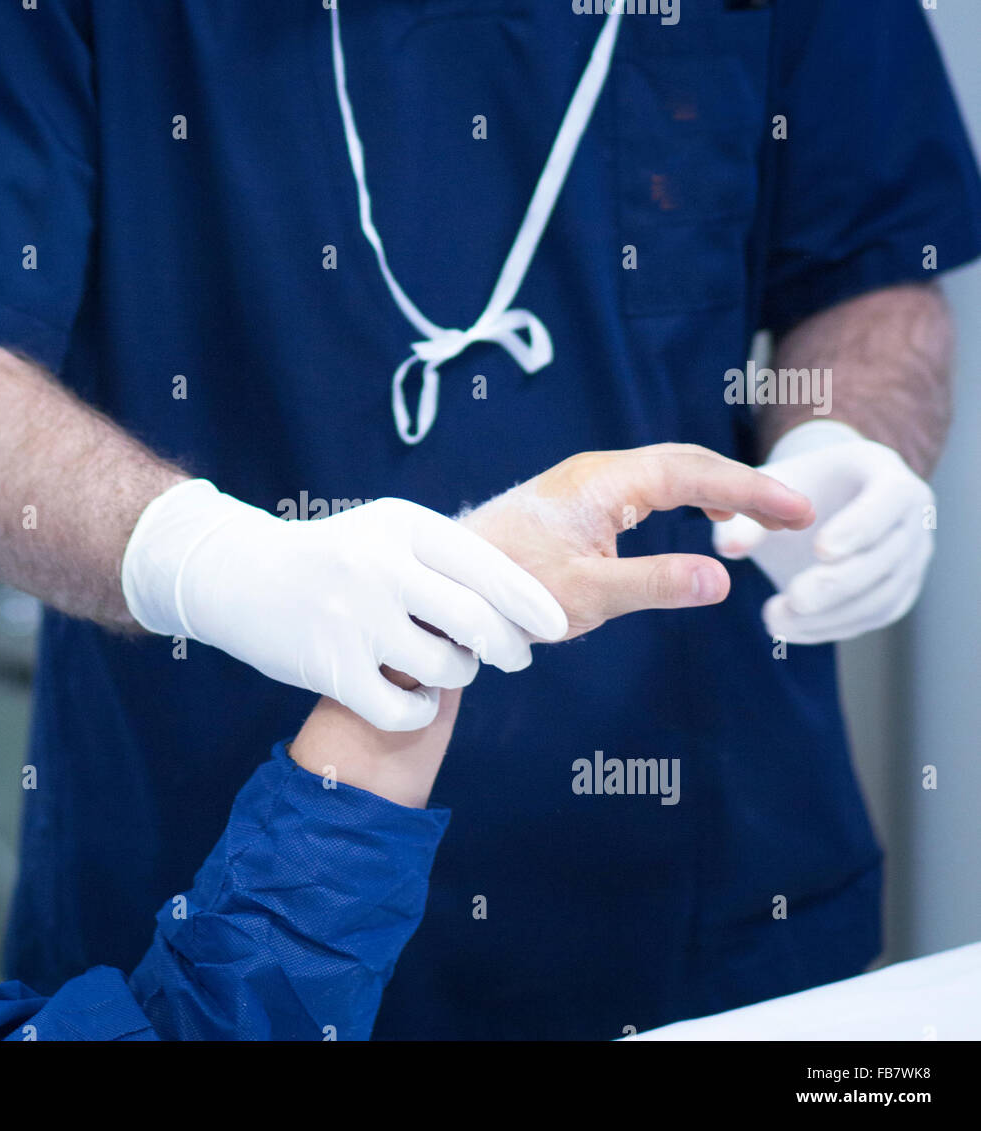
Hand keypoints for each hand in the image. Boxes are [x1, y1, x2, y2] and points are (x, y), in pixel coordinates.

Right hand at [120, 481, 567, 731]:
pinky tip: (415, 699)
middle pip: (479, 621)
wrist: (237, 575)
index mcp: (403, 527)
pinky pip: (403, 708)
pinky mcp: (332, 666)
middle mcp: (381, 567)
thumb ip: (442, 559)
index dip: (530, 603)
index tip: (556, 627)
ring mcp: (355, 617)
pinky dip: (421, 711)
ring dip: (461, 676)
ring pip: (447, 667)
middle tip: (515, 658)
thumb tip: (520, 604)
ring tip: (449, 670)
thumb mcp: (384, 534)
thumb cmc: (329, 558)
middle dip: (509, 647)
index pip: (488, 568)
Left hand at [461, 444, 815, 639]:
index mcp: (604, 482)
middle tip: (795, 515)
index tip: (799, 511)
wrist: (448, 583)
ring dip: (716, 488)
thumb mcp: (585, 596)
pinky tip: (698, 517)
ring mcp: (586, 483)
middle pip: (686, 463)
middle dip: (744, 485)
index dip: (751, 490)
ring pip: (667, 471)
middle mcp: (597, 471)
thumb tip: (722, 577)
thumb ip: (654, 584)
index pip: (695, 474)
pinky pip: (646, 486)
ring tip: (758, 517)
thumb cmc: (507, 589)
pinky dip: (685, 495)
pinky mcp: (577, 501)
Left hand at [712, 421, 934, 643]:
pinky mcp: (899, 588)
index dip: (860, 526)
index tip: (820, 550)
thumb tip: (729, 548)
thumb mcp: (767, 488)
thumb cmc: (792, 488)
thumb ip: (747, 511)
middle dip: (839, 582)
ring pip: (885, 595)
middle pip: (889, 555)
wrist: (816, 502)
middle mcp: (913, 515)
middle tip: (794, 599)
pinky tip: (791, 630)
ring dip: (831, 615)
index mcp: (886, 473)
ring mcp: (912, 555)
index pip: (890, 498)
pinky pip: (874, 615)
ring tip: (776, 620)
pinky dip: (833, 626)